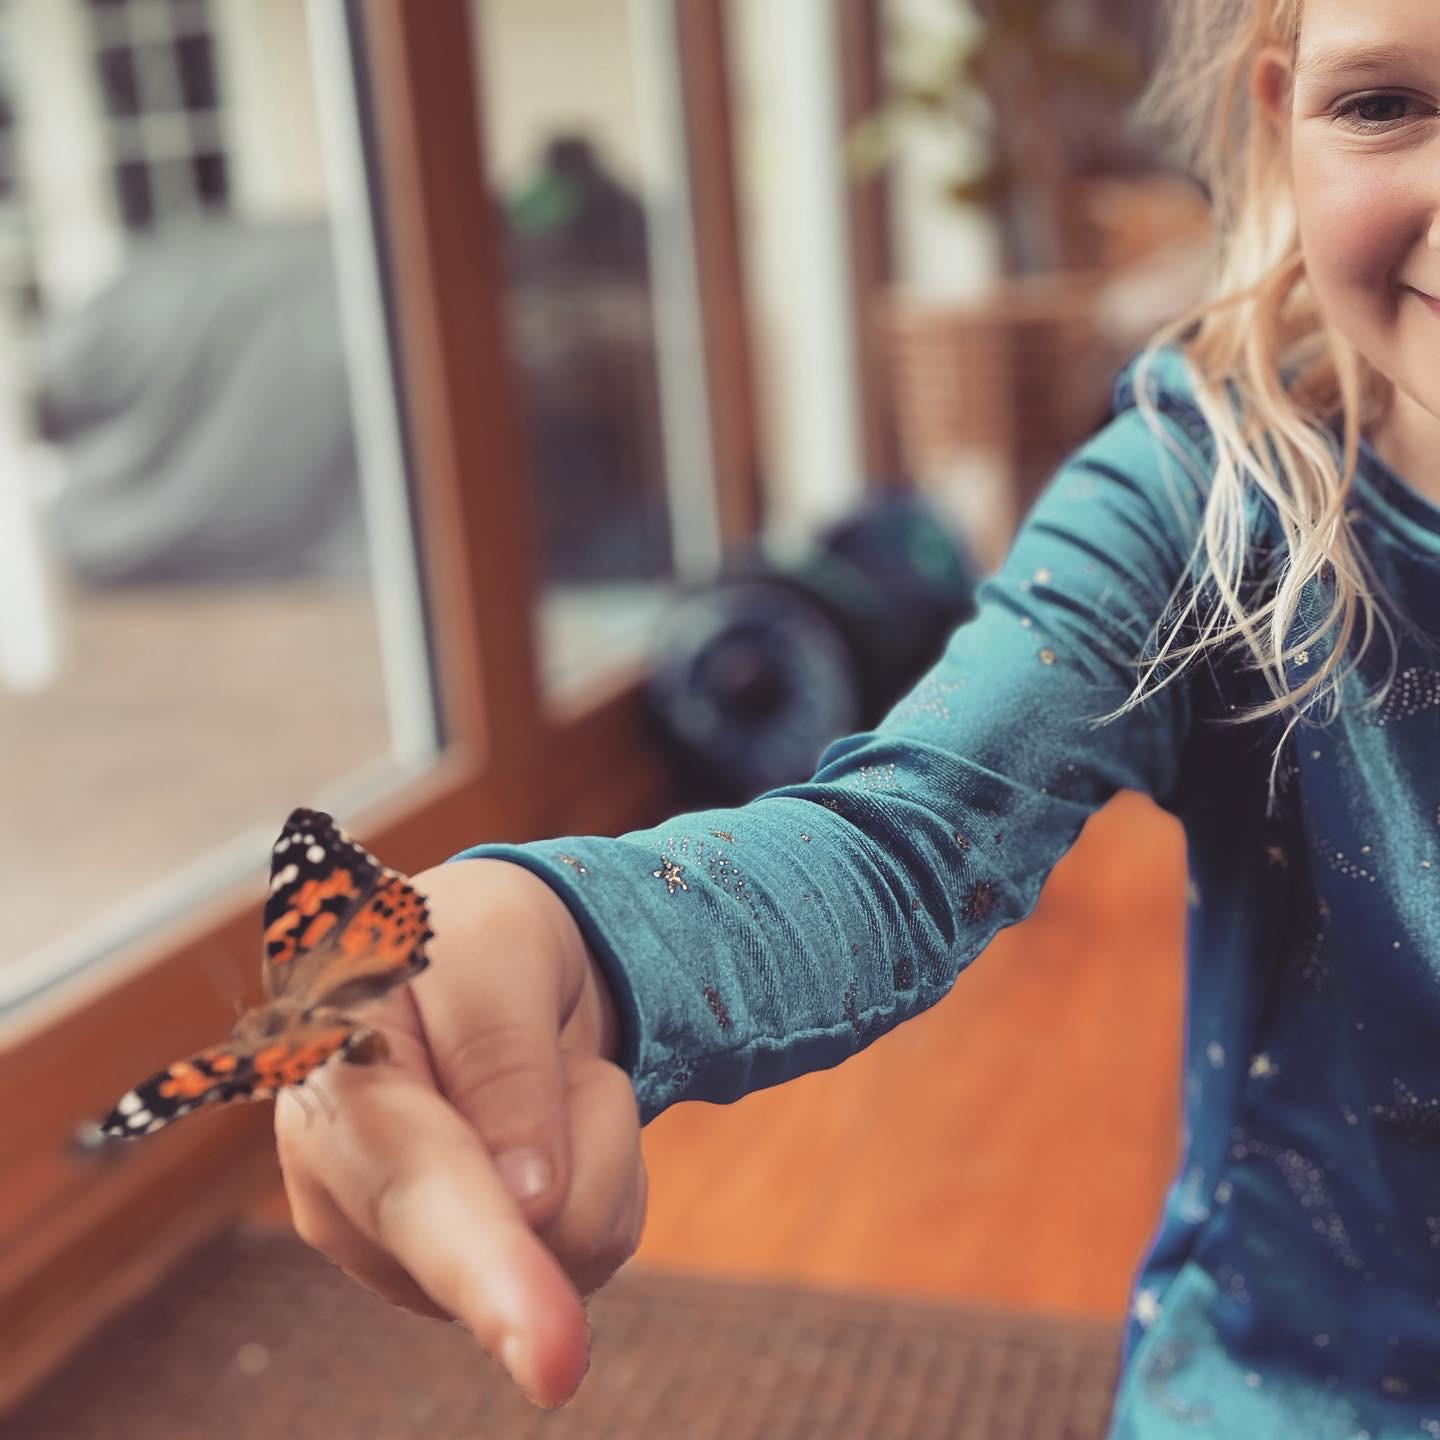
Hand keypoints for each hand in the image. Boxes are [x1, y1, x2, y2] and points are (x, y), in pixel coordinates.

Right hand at [275, 858, 645, 1408]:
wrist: (493, 961)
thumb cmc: (477, 942)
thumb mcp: (495, 954)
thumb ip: (504, 1061)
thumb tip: (534, 1204)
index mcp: (332, 1083)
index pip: (416, 1184)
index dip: (484, 1266)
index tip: (550, 1356)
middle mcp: (347, 1184)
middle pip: (483, 1245)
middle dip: (533, 1264)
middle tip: (562, 1363)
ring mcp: (406, 1241)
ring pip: (565, 1245)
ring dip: (597, 1140)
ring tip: (545, 1070)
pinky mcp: (474, 1270)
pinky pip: (595, 1249)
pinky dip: (607, 1170)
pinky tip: (554, 1120)